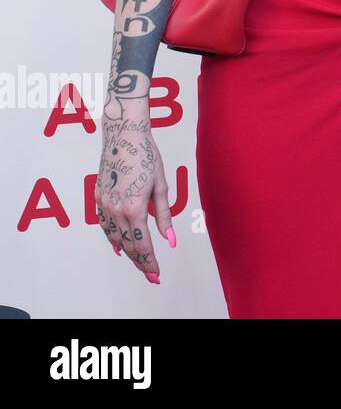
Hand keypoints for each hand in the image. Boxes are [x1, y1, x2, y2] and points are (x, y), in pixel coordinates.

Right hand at [95, 110, 172, 283]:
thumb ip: (164, 216)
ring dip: (127, 252)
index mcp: (135, 207)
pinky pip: (104, 226)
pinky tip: (119, 246)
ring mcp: (104, 205)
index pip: (142, 244)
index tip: (157, 274)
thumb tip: (170, 240)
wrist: (123, 136)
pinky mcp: (98, 198)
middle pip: (128, 245)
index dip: (150, 262)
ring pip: (114, 238)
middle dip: (141, 262)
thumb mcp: (161, 185)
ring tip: (140, 263)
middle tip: (151, 275)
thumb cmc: (147, 156)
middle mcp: (116, 210)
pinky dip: (112, 238)